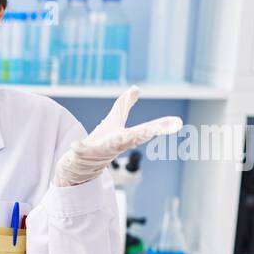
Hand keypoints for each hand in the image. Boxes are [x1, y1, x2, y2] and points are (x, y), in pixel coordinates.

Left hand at [53, 86, 182, 186]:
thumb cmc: (102, 141)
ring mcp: (100, 151)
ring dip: (115, 142)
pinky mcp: (83, 154)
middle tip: (152, 130)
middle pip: (132, 138)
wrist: (82, 165)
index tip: (178, 123)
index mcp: (126, 136)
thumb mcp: (114, 119)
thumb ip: (124, 104)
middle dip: (142, 134)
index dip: (161, 126)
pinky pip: (81, 150)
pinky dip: (79, 148)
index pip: (146, 130)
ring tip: (120, 136)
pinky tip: (75, 144)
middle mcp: (116, 144)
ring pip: (109, 146)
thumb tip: (136, 88)